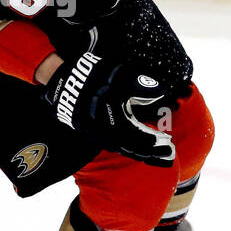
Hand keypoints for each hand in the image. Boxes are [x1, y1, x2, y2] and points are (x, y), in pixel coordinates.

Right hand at [43, 50, 175, 165]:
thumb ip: (140, 83)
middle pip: (129, 148)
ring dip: (139, 152)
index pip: (135, 137)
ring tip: (156, 153)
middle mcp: (101, 130)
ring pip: (120, 148)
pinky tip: (137, 147)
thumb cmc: (93, 75)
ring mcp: (93, 133)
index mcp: (110, 118)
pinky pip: (111, 144)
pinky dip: (126, 147)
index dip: (152, 142)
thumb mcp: (118, 74)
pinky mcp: (89, 132)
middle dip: (150, 153)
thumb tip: (161, 90)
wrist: (61, 79)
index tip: (168, 144)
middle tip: (168, 156)